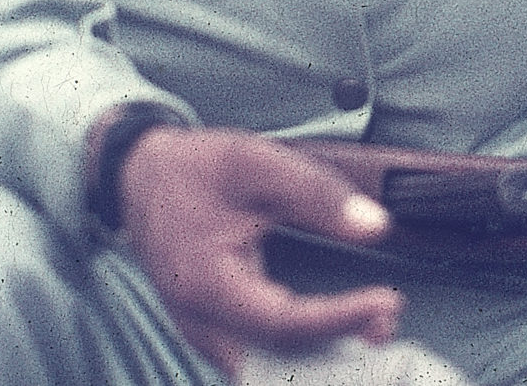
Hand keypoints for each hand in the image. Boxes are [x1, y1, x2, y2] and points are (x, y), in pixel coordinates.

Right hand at [117, 123, 404, 373]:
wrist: (140, 177)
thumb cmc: (193, 169)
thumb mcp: (256, 162)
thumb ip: (317, 194)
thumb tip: (375, 227)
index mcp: (207, 285)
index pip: (285, 324)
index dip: (340, 319)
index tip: (385, 302)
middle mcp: (201, 324)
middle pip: (278, 365)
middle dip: (339, 352)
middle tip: (387, 321)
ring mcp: (204, 334)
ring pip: (270, 369)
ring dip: (324, 356)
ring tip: (374, 324)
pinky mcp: (213, 333)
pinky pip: (260, 358)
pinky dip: (302, 350)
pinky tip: (339, 327)